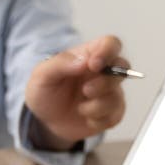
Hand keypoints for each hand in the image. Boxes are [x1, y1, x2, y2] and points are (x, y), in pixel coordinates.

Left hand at [25, 36, 127, 150]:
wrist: (46, 121)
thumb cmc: (45, 92)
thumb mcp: (42, 75)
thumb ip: (60, 63)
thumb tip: (84, 61)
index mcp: (88, 55)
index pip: (110, 44)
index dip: (107, 52)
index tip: (93, 65)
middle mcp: (103, 72)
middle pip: (123, 67)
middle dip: (105, 82)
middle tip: (86, 90)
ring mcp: (110, 93)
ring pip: (116, 96)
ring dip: (96, 106)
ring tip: (80, 108)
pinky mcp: (112, 113)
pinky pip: (113, 116)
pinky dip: (97, 120)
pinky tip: (85, 117)